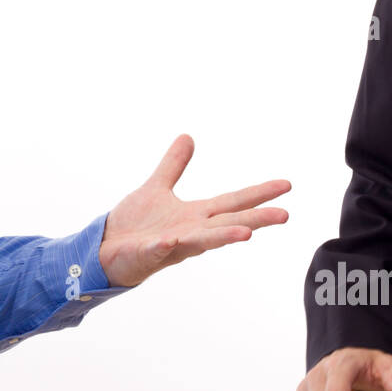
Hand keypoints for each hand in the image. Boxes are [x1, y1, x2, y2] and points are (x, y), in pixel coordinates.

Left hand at [96, 134, 289, 287]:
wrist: (106, 250)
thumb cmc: (135, 225)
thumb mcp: (157, 188)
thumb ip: (173, 166)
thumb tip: (188, 137)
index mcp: (195, 216)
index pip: (232, 202)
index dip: (258, 194)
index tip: (286, 185)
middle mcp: (189, 232)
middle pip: (228, 223)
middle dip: (256, 219)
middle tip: (285, 215)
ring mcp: (170, 245)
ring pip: (201, 241)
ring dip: (223, 237)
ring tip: (247, 234)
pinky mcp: (147, 253)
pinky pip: (157, 249)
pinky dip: (164, 245)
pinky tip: (171, 240)